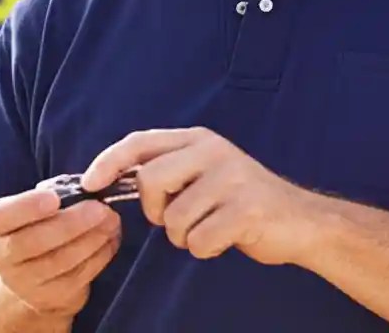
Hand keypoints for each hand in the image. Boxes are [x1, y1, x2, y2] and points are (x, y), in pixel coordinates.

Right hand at [0, 187, 121, 318]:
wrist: (34, 279)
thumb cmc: (40, 229)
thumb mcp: (36, 209)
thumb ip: (54, 195)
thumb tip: (88, 188)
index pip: (1, 217)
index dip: (27, 207)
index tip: (54, 197)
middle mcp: (3, 257)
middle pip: (34, 241)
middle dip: (72, 223)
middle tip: (100, 208)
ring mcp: (25, 283)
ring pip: (61, 261)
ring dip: (92, 238)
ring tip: (111, 221)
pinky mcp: (50, 298)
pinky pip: (78, 275)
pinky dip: (99, 255)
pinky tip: (110, 239)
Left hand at [81, 127, 310, 264]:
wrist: (299, 220)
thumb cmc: (240, 201)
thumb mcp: (203, 172)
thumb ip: (167, 169)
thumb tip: (110, 179)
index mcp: (198, 139)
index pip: (140, 142)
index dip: (108, 161)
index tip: (89, 183)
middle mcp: (213, 151)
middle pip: (149, 180)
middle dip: (155, 210)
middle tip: (176, 217)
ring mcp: (231, 178)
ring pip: (174, 219)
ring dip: (185, 236)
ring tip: (210, 227)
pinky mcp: (246, 209)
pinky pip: (199, 241)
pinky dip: (206, 249)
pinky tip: (226, 237)